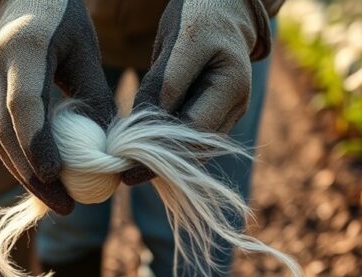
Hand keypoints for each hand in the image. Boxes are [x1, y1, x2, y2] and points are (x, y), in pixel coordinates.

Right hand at [0, 0, 115, 213]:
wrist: (22, 1)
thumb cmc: (63, 22)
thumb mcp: (86, 52)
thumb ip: (95, 96)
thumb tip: (107, 149)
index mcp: (23, 51)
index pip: (24, 105)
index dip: (36, 142)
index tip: (54, 175)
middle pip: (7, 133)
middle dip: (33, 176)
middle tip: (64, 206)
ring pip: (0, 141)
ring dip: (26, 177)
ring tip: (57, 203)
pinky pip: (1, 137)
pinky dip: (21, 163)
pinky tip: (44, 183)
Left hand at [121, 0, 270, 185]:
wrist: (223, 8)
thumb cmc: (199, 16)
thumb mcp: (181, 42)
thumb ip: (165, 83)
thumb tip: (143, 125)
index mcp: (231, 85)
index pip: (191, 129)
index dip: (159, 150)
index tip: (126, 163)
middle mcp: (236, 104)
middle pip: (195, 147)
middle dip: (160, 163)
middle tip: (126, 175)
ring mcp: (230, 112)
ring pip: (195, 148)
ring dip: (165, 161)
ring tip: (131, 169)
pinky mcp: (218, 115)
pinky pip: (192, 139)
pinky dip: (170, 149)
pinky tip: (144, 156)